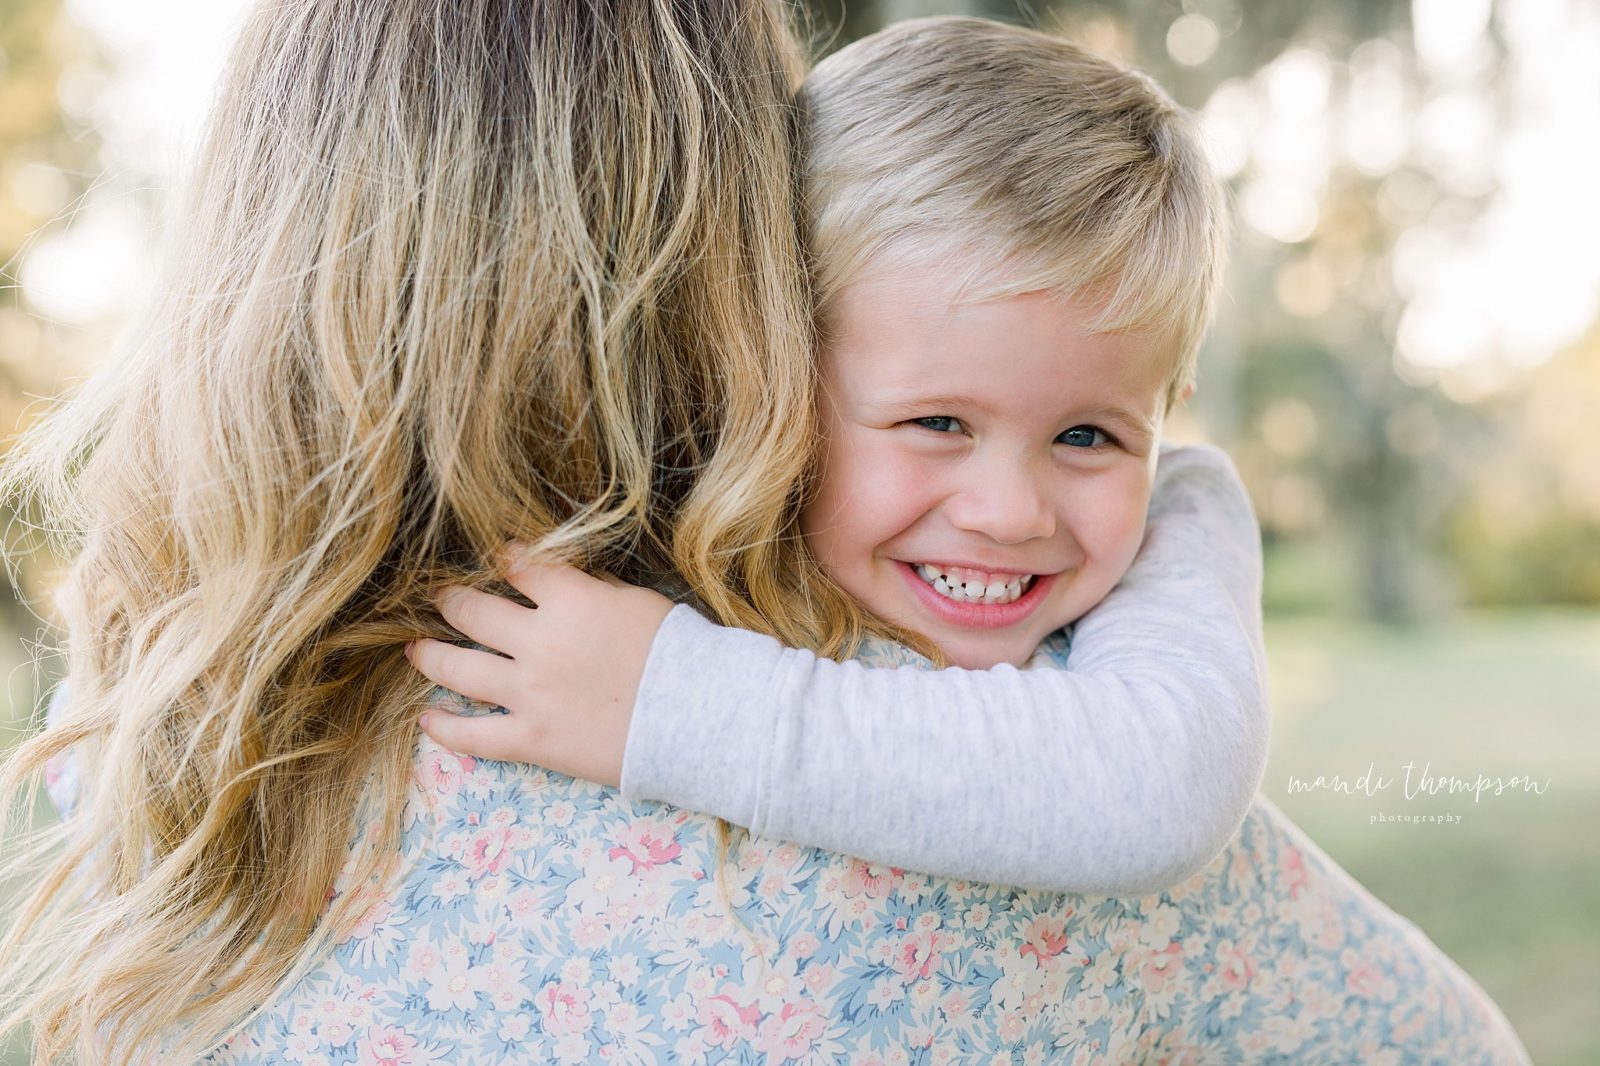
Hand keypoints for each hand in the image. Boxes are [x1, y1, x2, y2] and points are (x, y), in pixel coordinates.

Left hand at [406, 546, 675, 786]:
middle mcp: (538, 641)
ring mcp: (529, 692)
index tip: (497, 560)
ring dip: (431, 654)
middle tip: (439, 597)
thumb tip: (568, 580)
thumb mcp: (639, 602)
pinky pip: (474, 735)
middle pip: (474, 611)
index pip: (520, 568)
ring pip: (458, 667)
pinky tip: (428, 718)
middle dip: (452, 600)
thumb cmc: (680, 654)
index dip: (504, 560)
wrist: (698, 718)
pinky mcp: (531, 739)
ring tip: (415, 649)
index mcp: (569, 600)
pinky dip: (445, 727)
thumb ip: (594, 589)